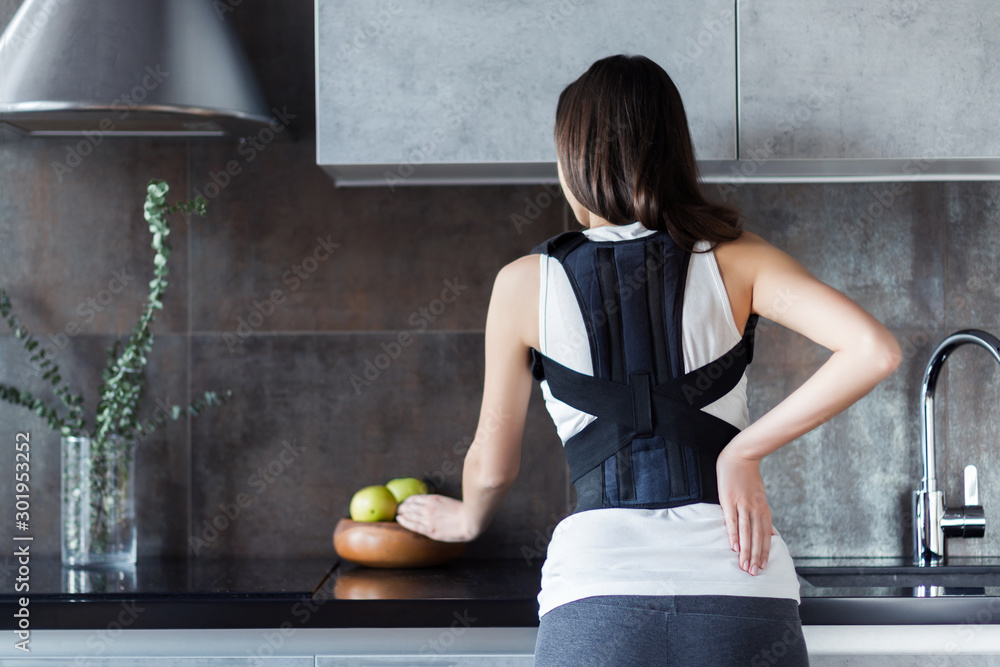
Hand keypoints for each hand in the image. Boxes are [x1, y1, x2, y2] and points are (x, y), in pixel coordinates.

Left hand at [396, 494, 476, 542]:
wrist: (469, 521)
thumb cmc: (462, 512)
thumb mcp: (447, 501)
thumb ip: (437, 503)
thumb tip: (431, 503)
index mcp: (433, 499)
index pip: (415, 498)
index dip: (407, 500)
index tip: (405, 502)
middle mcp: (428, 508)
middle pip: (409, 506)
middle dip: (402, 506)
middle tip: (398, 508)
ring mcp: (428, 519)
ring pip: (409, 514)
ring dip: (402, 513)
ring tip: (397, 513)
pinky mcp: (430, 530)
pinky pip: (413, 525)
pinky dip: (404, 521)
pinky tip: (399, 519)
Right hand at [716, 446, 771, 575]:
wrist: (740, 456)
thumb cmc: (748, 477)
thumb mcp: (760, 496)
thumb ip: (764, 515)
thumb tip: (771, 533)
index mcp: (763, 508)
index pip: (765, 535)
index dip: (765, 551)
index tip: (763, 566)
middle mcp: (755, 509)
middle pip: (757, 537)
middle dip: (756, 556)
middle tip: (754, 572)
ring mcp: (742, 504)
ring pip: (746, 532)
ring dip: (746, 551)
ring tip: (745, 565)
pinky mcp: (729, 500)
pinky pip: (732, 521)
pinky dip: (734, 534)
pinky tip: (734, 547)